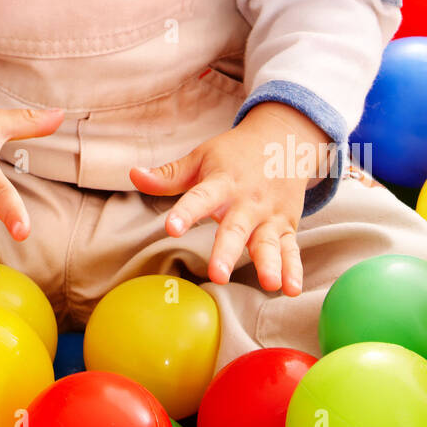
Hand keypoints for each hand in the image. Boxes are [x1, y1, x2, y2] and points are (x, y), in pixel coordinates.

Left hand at [129, 103, 331, 296]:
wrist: (283, 138)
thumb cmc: (234, 154)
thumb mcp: (200, 158)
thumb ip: (168, 176)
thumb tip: (132, 175)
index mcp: (221, 182)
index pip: (200, 198)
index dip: (185, 213)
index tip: (171, 228)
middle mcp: (246, 201)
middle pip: (236, 228)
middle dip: (227, 251)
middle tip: (218, 275)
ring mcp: (269, 215)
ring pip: (268, 242)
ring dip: (270, 263)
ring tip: (269, 284)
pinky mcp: (286, 226)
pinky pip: (291, 249)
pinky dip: (293, 268)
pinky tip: (292, 289)